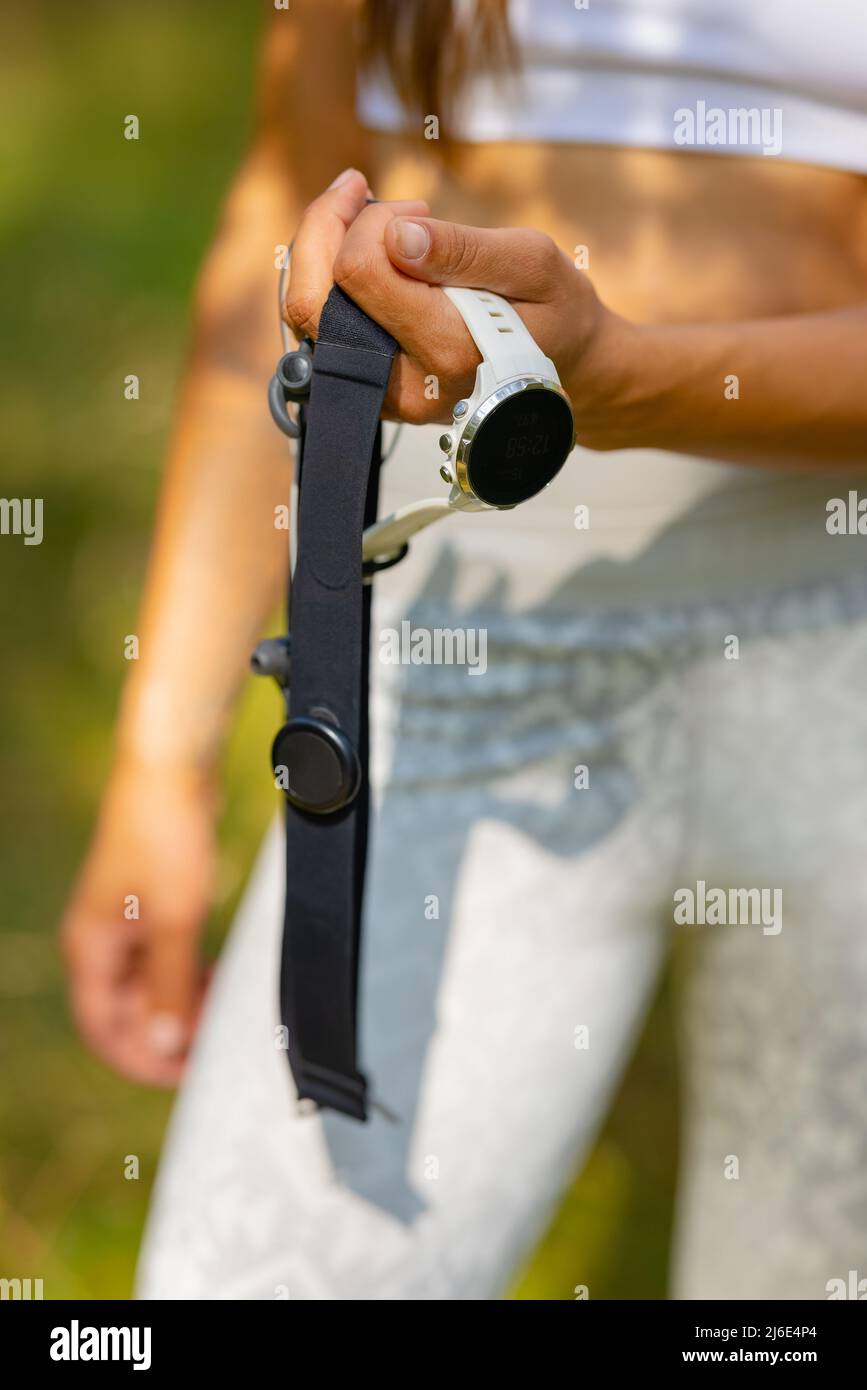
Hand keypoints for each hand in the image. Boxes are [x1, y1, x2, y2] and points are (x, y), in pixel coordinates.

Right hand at [61, 756, 216, 1085]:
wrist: (173, 768)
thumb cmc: (165, 834)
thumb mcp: (176, 919)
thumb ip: (171, 985)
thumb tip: (167, 1042)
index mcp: (91, 948)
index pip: (104, 1030)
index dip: (144, 1059)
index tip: (189, 1073)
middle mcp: (99, 941)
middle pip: (126, 1012)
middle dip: (168, 1033)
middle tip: (216, 1042)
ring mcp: (124, 923)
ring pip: (148, 987)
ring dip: (180, 1005)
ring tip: (222, 1012)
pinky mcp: (149, 904)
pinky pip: (164, 959)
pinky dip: (187, 975)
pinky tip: (218, 978)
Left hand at [283, 168, 625, 428]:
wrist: (561, 363)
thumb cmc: (550, 306)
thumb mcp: (531, 261)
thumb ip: (466, 251)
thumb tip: (398, 237)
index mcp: (450, 351)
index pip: (360, 272)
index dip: (372, 221)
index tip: (417, 210)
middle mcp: (407, 386)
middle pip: (313, 301)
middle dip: (330, 229)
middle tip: (368, 196)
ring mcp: (383, 399)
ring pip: (305, 318)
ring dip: (322, 252)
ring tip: (368, 221)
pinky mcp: (371, 395)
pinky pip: (320, 332)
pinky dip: (328, 281)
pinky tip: (364, 256)